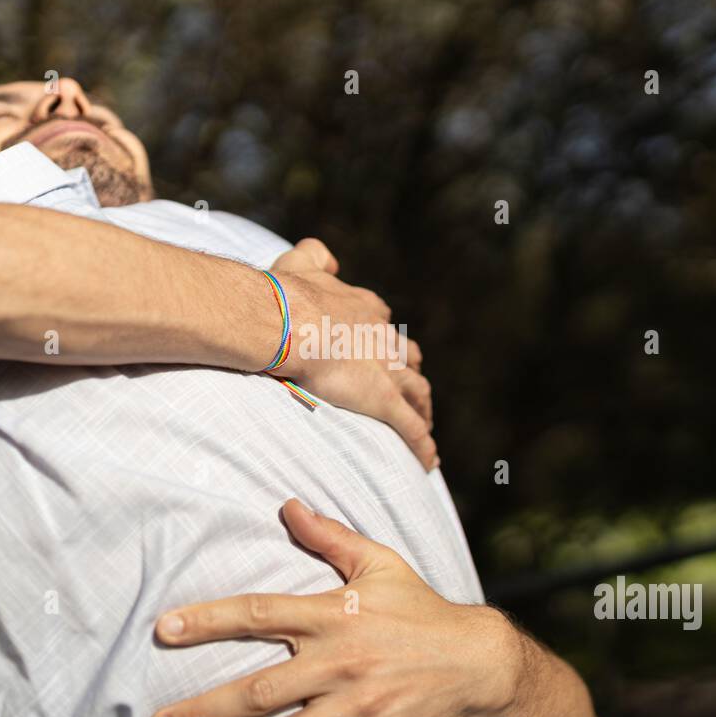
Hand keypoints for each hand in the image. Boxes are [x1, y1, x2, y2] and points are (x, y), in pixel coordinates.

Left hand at [146, 498, 518, 716]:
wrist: (477, 660)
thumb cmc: (421, 608)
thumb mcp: (380, 562)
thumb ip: (330, 536)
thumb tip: (288, 505)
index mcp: (334, 615)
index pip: (259, 614)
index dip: (209, 620)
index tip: (165, 630)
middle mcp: (339, 663)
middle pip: (259, 690)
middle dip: (204, 712)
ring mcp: (355, 708)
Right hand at [268, 240, 434, 468]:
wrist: (286, 321)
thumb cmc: (286, 294)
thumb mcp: (302, 262)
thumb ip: (316, 255)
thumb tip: (328, 258)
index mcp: (363, 308)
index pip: (383, 323)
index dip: (383, 338)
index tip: (381, 347)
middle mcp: (382, 338)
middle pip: (408, 357)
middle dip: (410, 372)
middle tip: (409, 387)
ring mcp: (386, 370)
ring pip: (417, 392)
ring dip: (422, 408)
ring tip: (424, 423)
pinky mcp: (383, 400)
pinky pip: (409, 427)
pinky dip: (421, 444)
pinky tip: (429, 461)